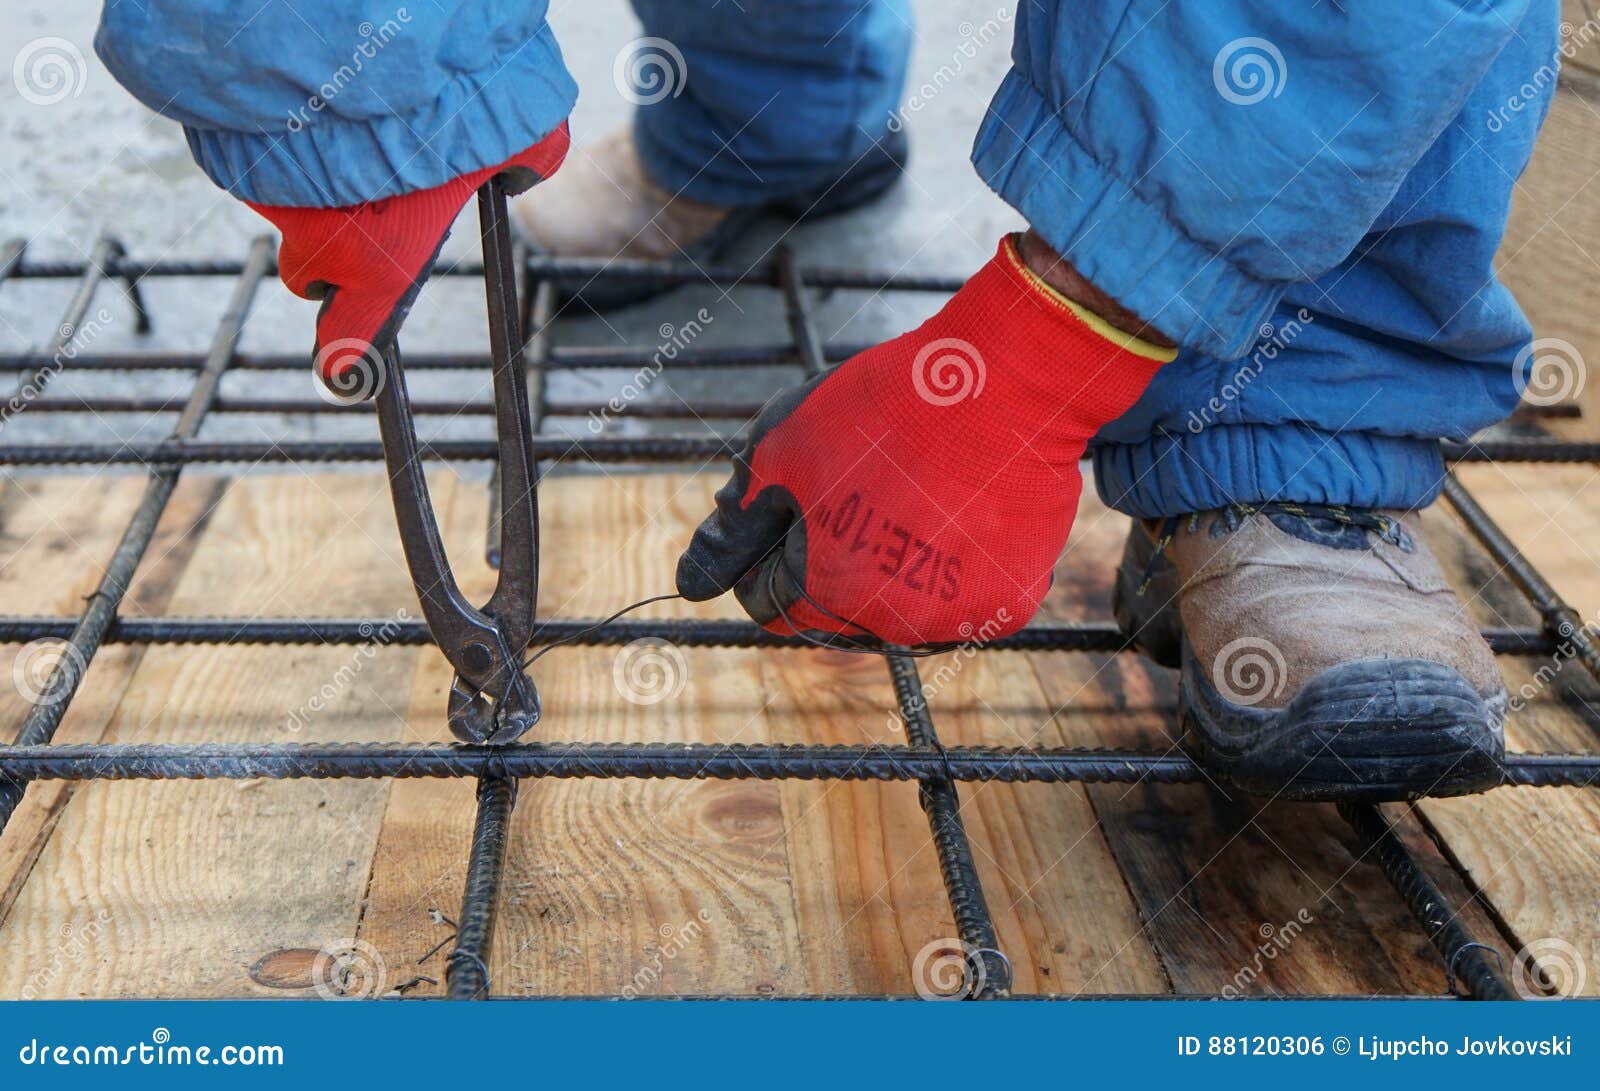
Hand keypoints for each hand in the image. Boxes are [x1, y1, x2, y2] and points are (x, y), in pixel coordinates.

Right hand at [248, 123, 569, 397]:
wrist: (361, 27)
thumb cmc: (454, 94)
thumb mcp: (524, 127)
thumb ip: (528, 158)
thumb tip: (524, 166)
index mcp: (380, 266)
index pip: (348, 344)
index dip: (344, 362)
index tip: (342, 375)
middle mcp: (315, 243)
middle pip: (308, 276)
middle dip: (331, 259)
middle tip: (367, 219)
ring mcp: (269, 194)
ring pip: (287, 208)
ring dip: (311, 188)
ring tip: (353, 137)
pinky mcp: (235, 141)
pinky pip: (261, 155)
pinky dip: (286, 138)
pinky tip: (321, 103)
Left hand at [675, 235, 1174, 644]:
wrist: (1008, 380)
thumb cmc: (886, 406)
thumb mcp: (782, 449)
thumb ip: (736, 526)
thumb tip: (691, 586)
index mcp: (824, 588)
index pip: (768, 603)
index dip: (768, 551)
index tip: (797, 505)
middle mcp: (888, 622)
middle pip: (834, 610)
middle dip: (832, 560)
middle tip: (863, 487)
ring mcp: (954, 619)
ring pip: (900, 607)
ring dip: (895, 566)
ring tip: (917, 492)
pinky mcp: (1007, 606)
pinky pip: (963, 598)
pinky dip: (957, 564)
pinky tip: (962, 507)